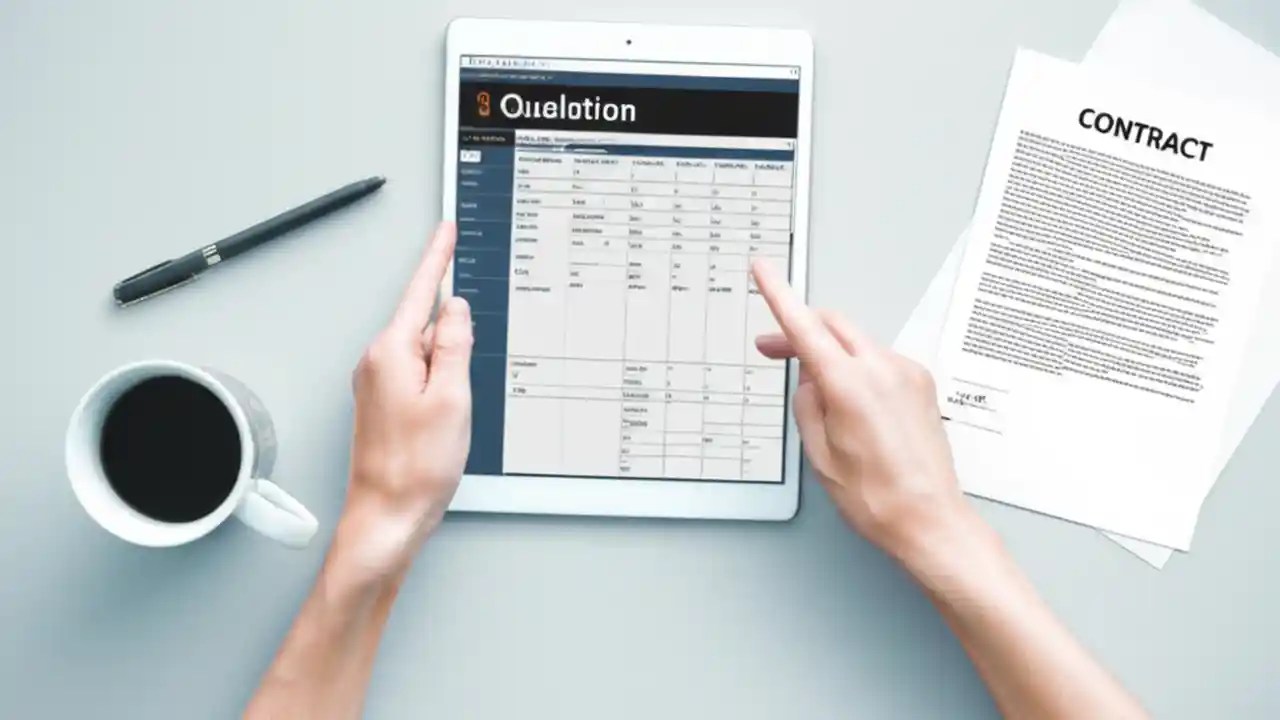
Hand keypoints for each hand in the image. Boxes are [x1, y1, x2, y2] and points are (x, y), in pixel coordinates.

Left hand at [339, 222, 472, 580]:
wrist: (387, 517)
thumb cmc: (416, 468)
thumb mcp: (453, 398)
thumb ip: (456, 346)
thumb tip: (456, 310)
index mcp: (391, 353)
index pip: (420, 292)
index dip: (438, 259)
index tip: (446, 231)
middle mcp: (376, 362)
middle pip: (424, 326)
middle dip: (454, 342)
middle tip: (463, 389)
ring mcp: (376, 384)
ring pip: (425, 356)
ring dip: (448, 373)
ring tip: (453, 418)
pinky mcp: (382, 404)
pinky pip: (417, 377)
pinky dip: (439, 386)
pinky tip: (447, 417)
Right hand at [750, 259, 967, 558]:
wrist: (930, 520)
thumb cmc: (877, 498)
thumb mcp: (819, 454)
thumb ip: (808, 405)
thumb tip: (808, 380)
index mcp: (851, 385)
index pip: (805, 327)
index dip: (778, 294)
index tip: (763, 269)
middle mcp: (883, 370)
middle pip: (833, 326)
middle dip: (800, 330)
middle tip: (772, 350)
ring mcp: (907, 374)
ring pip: (857, 343)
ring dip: (830, 354)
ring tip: (818, 396)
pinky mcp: (921, 385)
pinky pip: (880, 361)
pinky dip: (858, 370)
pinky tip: (852, 405)